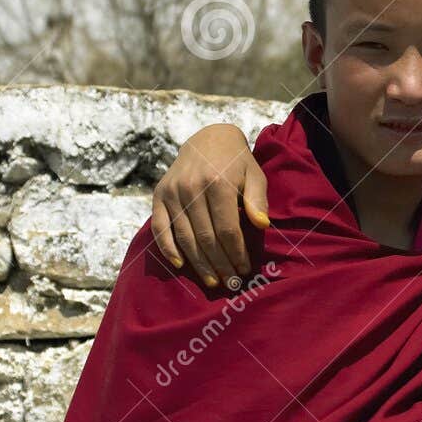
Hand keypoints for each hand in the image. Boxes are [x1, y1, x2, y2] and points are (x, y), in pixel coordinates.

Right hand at [150, 124, 266, 287]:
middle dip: (219, 264)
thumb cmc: (237, 163)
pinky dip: (168, 249)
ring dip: (198, 263)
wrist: (208, 140)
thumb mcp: (255, 175)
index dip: (236, 253)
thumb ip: (257, 199)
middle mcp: (192, 188)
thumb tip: (262, 225)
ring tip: (212, 280)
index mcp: (218, 183)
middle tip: (229, 281)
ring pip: (184, 237)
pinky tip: (180, 265)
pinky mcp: (159, 195)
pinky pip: (160, 228)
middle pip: (206, 237)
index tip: (244, 269)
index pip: (227, 230)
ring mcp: (173, 192)